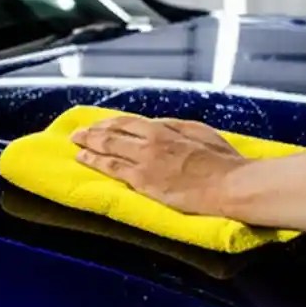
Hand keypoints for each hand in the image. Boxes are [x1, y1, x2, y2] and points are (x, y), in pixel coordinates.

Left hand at [70, 117, 248, 215]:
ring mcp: (145, 159)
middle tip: (78, 133)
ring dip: (88, 143)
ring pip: (108, 147)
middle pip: (114, 132)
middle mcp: (151, 140)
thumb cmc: (223, 162)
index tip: (99, 124)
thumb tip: (156, 124)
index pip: (130, 122)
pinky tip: (83, 158)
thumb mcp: (200, 133)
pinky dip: (94, 161)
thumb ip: (176, 127)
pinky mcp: (143, 179)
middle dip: (93, 131)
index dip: (111, 123)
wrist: (230, 184)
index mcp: (166, 129)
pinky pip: (112, 168)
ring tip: (76, 143)